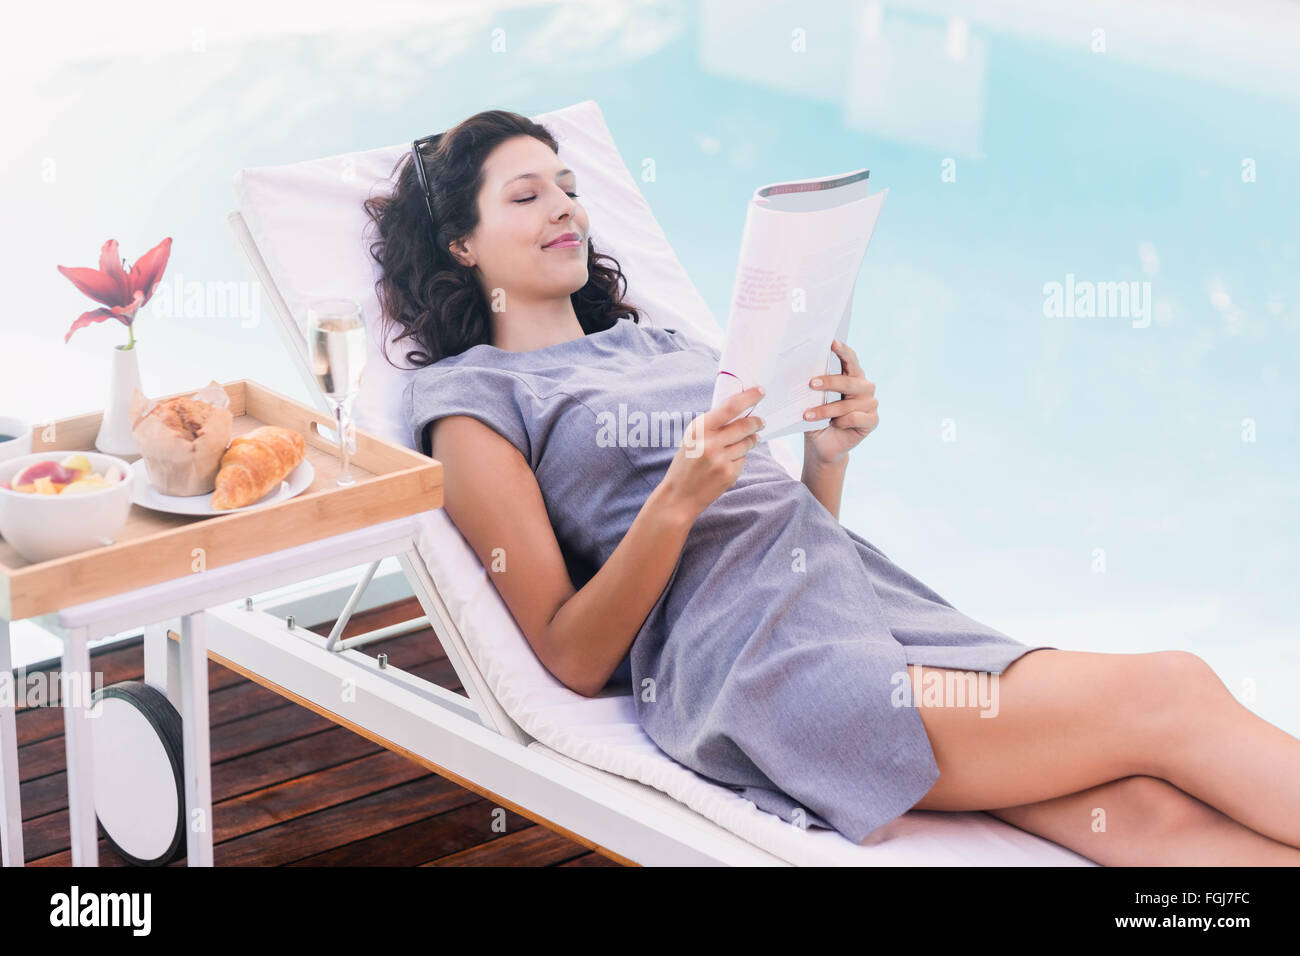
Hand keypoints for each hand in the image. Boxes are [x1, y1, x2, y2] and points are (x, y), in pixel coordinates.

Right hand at [658, 385, 765, 520]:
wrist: (679, 495)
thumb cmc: (686, 463)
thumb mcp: (692, 438)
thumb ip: (712, 424)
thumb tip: (739, 409)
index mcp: (699, 429)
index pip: (730, 407)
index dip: (749, 397)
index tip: (761, 391)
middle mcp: (710, 443)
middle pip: (745, 425)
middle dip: (757, 422)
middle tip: (761, 421)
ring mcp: (721, 460)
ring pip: (747, 443)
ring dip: (751, 440)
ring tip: (748, 440)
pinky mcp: (729, 474)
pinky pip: (743, 459)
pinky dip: (740, 458)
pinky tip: (729, 462)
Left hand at [802, 339, 877, 465]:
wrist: (822, 445)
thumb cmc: (817, 418)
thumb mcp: (812, 401)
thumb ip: (814, 387)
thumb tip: (802, 374)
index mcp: (852, 376)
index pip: (850, 359)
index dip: (843, 350)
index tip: (832, 342)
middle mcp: (864, 387)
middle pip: (850, 380)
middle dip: (830, 381)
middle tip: (811, 383)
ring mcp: (871, 404)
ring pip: (848, 403)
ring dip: (826, 410)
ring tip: (808, 415)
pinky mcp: (872, 420)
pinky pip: (855, 417)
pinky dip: (840, 421)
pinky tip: (832, 425)